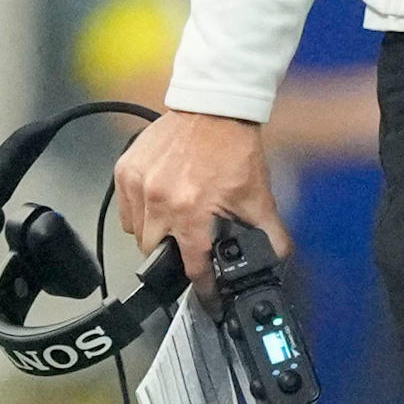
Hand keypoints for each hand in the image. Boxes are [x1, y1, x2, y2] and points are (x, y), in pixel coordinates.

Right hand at [112, 107, 285, 284]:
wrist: (214, 108)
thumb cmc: (233, 148)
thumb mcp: (258, 196)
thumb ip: (270, 234)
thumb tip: (278, 260)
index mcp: (190, 211)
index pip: (191, 268)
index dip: (202, 286)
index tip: (208, 295)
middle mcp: (158, 200)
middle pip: (154, 253)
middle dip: (172, 256)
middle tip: (188, 247)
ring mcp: (138, 184)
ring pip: (136, 233)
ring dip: (154, 235)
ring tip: (174, 222)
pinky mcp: (126, 169)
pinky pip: (126, 210)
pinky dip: (140, 214)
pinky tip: (158, 203)